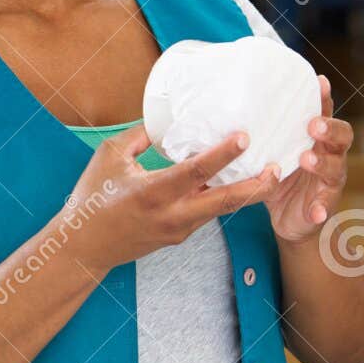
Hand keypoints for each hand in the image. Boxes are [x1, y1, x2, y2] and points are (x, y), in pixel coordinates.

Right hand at [65, 124, 279, 274]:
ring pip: (220, 210)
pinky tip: (236, 183)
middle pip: (224, 201)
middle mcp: (171, 214)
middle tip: (279, 169)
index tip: (245, 136)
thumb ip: (140, 135)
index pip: (196, 171)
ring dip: (246, 194)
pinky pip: (207, 215)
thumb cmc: (92, 198)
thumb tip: (164, 116)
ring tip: (269, 174)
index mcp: (153, 192)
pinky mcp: (178, 236)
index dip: (223, 153)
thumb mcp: (110, 157)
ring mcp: (177, 229)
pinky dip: (224, 199)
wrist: (84, 246)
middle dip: (255, 187)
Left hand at [262, 74, 351, 243]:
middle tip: (313, 125)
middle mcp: (329, 156)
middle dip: (329, 128)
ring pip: (335, 168)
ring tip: (307, 159)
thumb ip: (261, 136)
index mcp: (316, 139)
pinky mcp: (324, 206)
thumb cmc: (279, 177)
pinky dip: (321, 208)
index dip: (324, 98)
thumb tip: (226, 110)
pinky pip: (325, 207)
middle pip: (341, 136)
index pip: (325, 113)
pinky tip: (316, 212)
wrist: (289, 219)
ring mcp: (330, 181)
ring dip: (322, 163)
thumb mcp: (270, 154)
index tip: (320, 81)